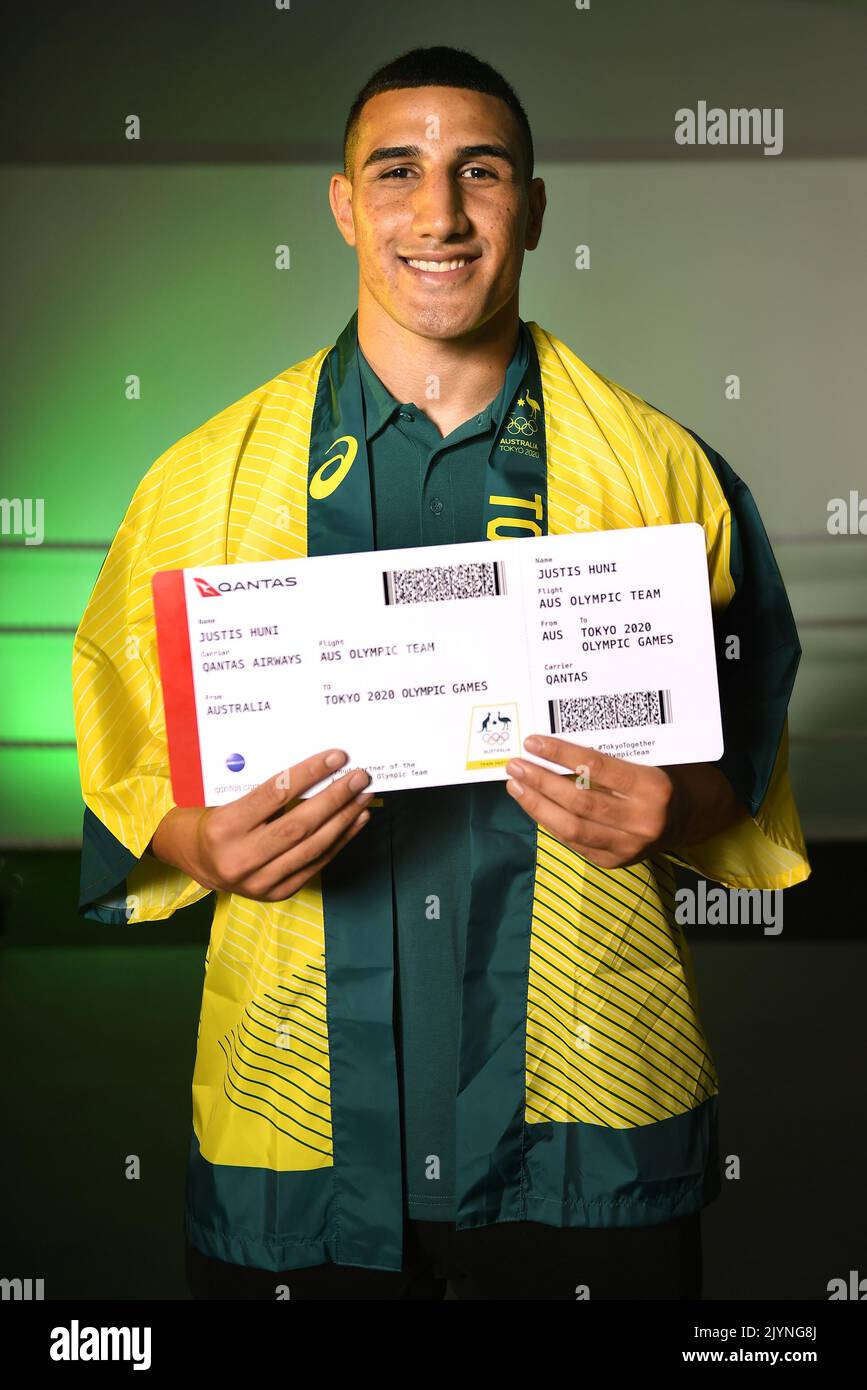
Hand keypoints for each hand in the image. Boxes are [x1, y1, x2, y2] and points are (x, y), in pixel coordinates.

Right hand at [149, 748, 374, 900]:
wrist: (195, 860)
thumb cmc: (213, 818)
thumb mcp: (226, 798)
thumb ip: (265, 789)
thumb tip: (316, 768)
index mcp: (223, 827)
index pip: (275, 795)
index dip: (309, 774)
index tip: (336, 757)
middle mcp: (240, 858)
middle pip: (300, 825)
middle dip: (335, 798)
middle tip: (359, 777)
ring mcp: (259, 881)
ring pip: (313, 847)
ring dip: (344, 819)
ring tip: (363, 796)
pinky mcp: (276, 893)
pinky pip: (315, 864)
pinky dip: (339, 841)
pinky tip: (355, 821)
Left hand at [504, 734, 746, 868]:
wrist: (696, 816)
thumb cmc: (668, 776)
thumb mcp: (650, 758)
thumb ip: (611, 757)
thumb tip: (557, 747)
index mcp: (653, 787)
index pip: (596, 767)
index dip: (560, 754)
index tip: (534, 742)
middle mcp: (643, 820)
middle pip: (578, 801)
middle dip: (540, 781)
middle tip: (516, 764)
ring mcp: (630, 846)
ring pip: (571, 828)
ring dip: (537, 805)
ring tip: (516, 785)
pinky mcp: (617, 862)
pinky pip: (575, 843)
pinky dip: (550, 823)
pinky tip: (534, 805)